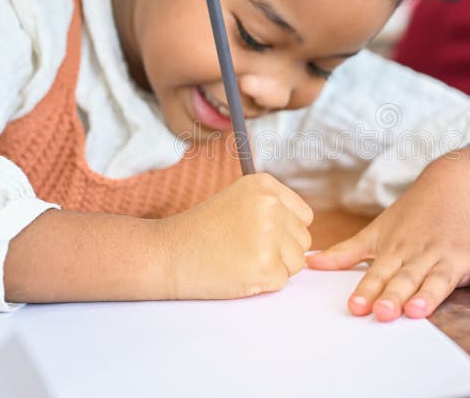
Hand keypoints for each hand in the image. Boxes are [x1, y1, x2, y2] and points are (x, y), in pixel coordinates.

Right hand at [158, 173, 313, 299]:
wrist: (166, 255)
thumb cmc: (201, 232)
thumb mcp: (238, 201)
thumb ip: (272, 208)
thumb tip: (304, 231)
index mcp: (265, 185)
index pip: (304, 216)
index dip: (284, 232)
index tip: (257, 236)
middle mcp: (271, 205)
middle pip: (303, 240)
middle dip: (280, 252)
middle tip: (243, 250)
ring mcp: (269, 235)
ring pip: (297, 262)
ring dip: (274, 268)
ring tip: (240, 260)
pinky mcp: (265, 266)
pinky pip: (282, 281)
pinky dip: (262, 284)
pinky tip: (237, 272)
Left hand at [308, 141, 469, 321]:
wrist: (456, 180)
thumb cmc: (412, 213)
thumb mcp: (379, 230)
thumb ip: (347, 252)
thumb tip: (310, 264)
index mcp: (398, 249)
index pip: (380, 272)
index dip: (368, 289)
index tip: (356, 307)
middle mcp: (424, 252)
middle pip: (408, 276)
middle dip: (396, 294)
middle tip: (384, 311)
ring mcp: (454, 253)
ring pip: (443, 275)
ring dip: (433, 291)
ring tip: (422, 309)